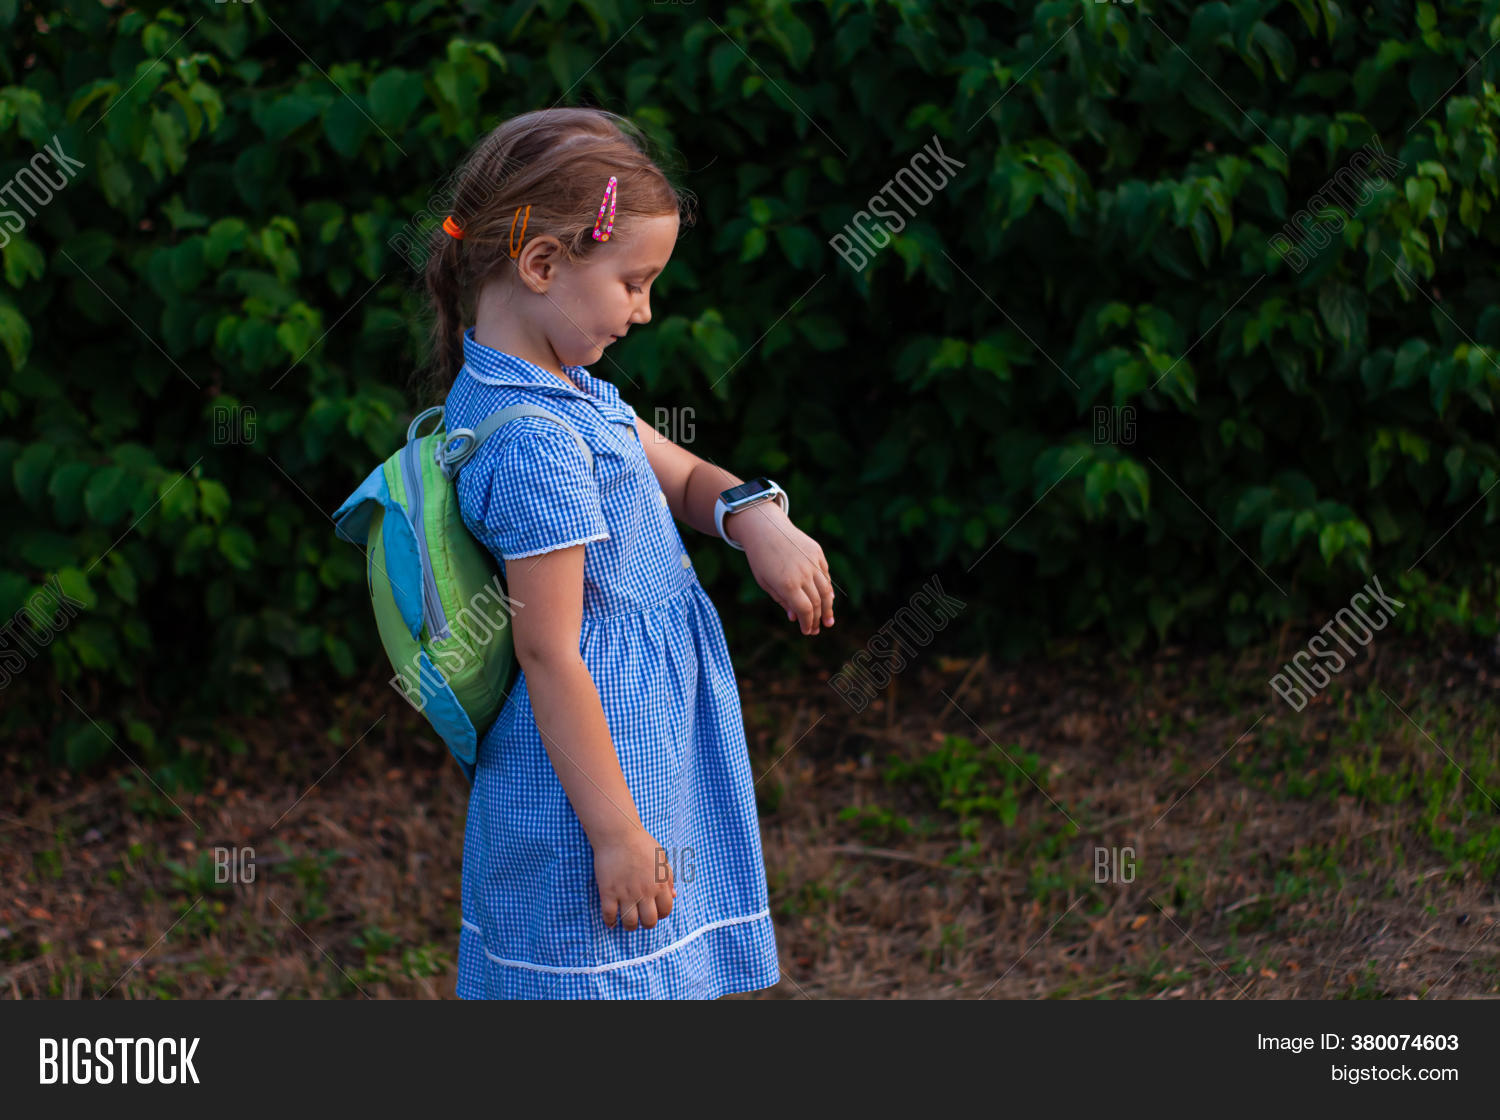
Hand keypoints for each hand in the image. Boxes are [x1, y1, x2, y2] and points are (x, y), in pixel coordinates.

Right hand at [593, 826, 675, 931]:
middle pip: (649, 922)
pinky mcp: (608, 891)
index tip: (654, 911)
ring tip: (627, 921)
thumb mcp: (662, 859)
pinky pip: (609, 915)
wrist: (618, 833)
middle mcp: (645, 891)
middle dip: (646, 924)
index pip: (666, 911)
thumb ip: (669, 878)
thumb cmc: (641, 844)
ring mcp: (626, 893)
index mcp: (660, 883)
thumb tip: (673, 896)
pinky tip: (611, 920)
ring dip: (629, 926)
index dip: (661, 914)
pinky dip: (610, 922)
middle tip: (641, 919)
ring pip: (630, 923)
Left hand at [730, 505, 834, 635]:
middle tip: (818, 629)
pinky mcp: (817, 552)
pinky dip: (827, 588)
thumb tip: (795, 617)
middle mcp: (803, 573)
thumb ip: (782, 600)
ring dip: (829, 607)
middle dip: (818, 618)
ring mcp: (812, 562)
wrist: (764, 528)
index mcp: (787, 584)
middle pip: (817, 602)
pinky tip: (827, 598)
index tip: (807, 631)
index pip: (805, 610)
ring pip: (826, 590)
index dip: (807, 623)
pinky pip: (825, 574)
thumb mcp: (766, 583)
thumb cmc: (761, 558)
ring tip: (829, 619)